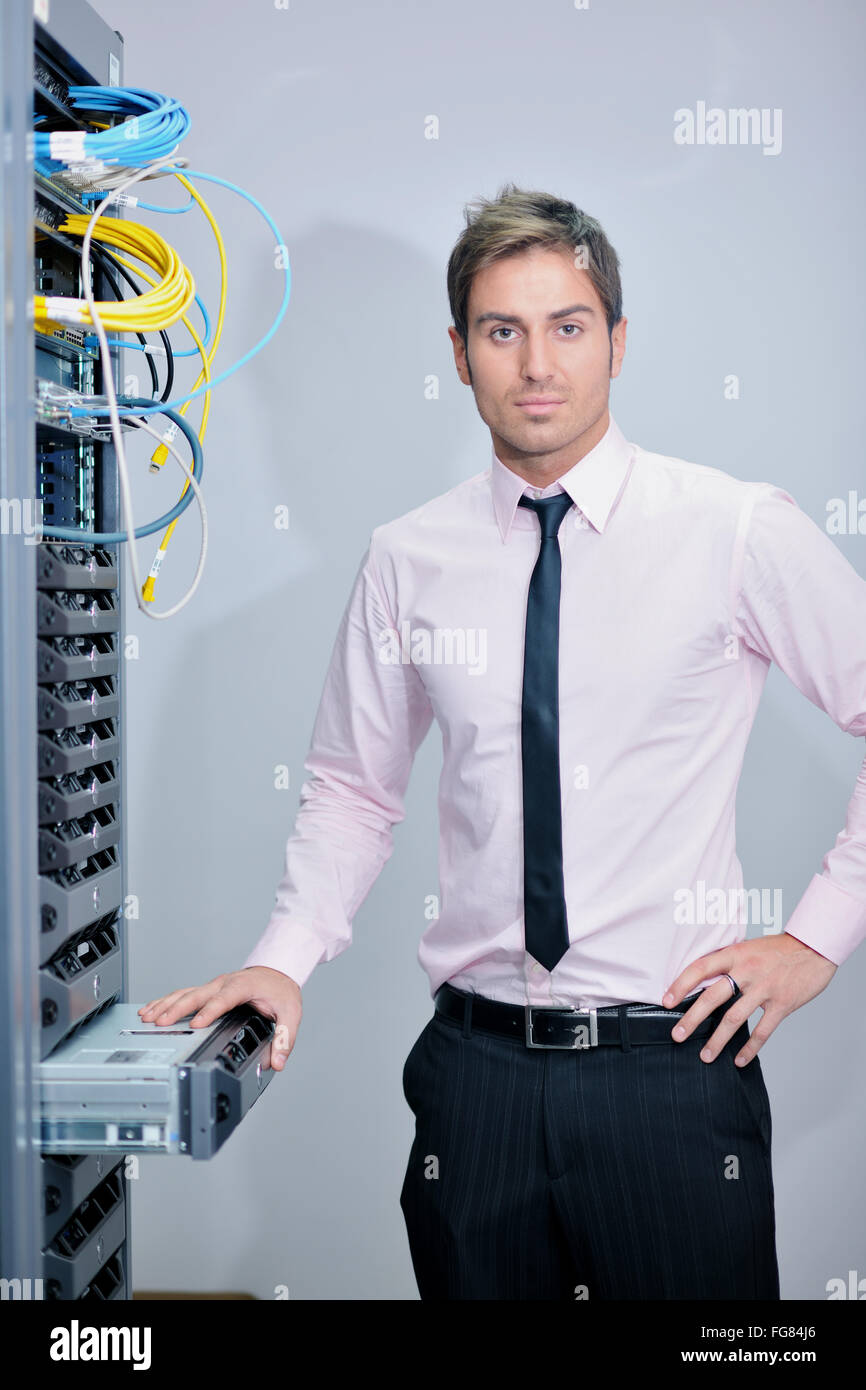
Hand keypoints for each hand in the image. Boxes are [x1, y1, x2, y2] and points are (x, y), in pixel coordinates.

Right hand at [137, 966, 302, 1071]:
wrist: (276, 971)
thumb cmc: (280, 991)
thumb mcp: (290, 1013)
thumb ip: (285, 1038)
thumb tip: (277, 1062)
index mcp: (244, 987)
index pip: (225, 998)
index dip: (210, 1011)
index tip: (197, 1024)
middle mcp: (225, 984)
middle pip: (197, 994)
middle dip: (177, 1009)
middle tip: (160, 1022)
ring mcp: (214, 985)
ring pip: (185, 993)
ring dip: (166, 1004)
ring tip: (147, 1017)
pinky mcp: (207, 990)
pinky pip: (183, 994)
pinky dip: (166, 1001)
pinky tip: (150, 1010)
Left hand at [662, 932, 836, 1065]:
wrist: (814, 948)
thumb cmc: (778, 949)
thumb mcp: (748, 947)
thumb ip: (728, 962)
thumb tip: (702, 979)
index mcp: (735, 954)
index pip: (700, 968)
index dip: (681, 985)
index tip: (666, 1002)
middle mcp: (747, 971)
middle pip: (712, 996)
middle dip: (692, 1019)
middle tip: (676, 1036)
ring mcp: (765, 988)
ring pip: (734, 1019)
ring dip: (718, 1040)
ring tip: (705, 1056)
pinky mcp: (782, 1004)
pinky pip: (763, 1031)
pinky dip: (750, 1048)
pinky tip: (739, 1060)